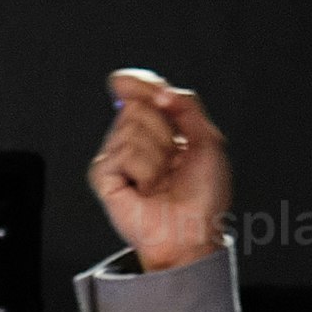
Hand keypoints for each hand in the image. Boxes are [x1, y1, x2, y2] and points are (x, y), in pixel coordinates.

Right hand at [90, 70, 232, 272]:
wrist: (191, 231)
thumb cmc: (203, 194)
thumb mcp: (208, 140)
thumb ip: (187, 106)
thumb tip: (159, 91)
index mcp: (158, 128)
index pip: (140, 94)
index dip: (137, 83)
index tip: (122, 79)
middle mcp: (134, 140)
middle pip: (137, 106)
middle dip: (164, 131)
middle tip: (174, 162)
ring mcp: (117, 158)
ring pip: (129, 128)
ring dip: (157, 155)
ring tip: (161, 180)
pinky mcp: (104, 176)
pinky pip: (122, 153)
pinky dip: (142, 170)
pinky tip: (145, 188)